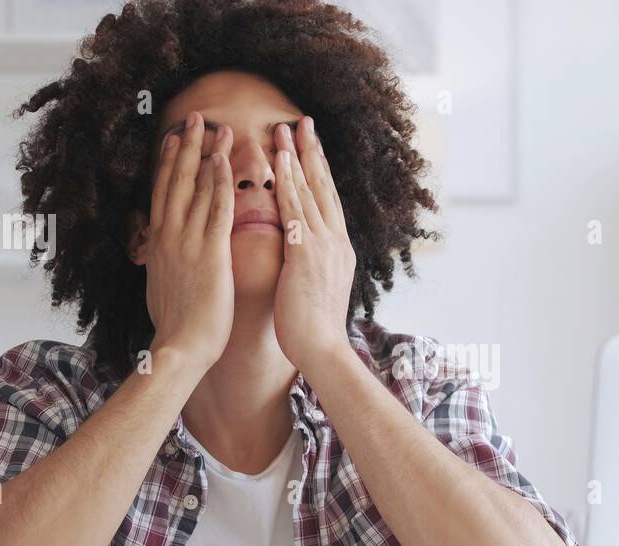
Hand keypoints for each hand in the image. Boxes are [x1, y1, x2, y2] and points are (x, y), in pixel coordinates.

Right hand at [145, 111, 235, 372]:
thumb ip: (165, 265)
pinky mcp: (210, 252)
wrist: (181, 347)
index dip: (167, 163)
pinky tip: (225, 161)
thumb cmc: (177, 326)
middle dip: (184, 147)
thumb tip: (162, 258)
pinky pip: (216, 209)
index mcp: (159, 244)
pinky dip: (220, 182)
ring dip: (207, 155)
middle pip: (175, 181)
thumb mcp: (162, 287)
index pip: (162, 193)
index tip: (172, 138)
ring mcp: (188, 242)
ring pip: (196, 188)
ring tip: (217, 127)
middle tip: (193, 118)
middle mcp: (169, 236)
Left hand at [271, 116, 357, 372]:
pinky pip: (296, 210)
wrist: (322, 350)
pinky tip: (281, 162)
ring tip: (286, 129)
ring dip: (298, 158)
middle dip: (313, 153)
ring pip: (311, 192)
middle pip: (324, 188)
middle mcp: (335, 241)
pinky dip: (290, 183)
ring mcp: (324, 245)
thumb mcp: (317, 291)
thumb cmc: (314, 330)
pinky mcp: (307, 254)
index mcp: (338, 250)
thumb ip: (313, 268)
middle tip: (304, 122)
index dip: (319, 172)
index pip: (327, 202)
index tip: (311, 148)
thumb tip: (304, 259)